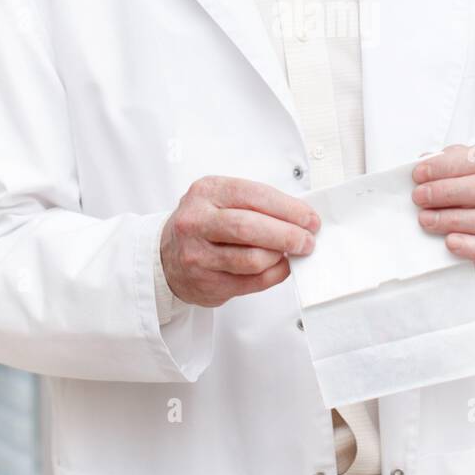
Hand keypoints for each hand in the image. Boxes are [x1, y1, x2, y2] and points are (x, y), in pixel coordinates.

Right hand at [160, 176, 319, 307]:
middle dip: (288, 234)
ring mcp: (198, 254)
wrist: (165, 256)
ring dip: (280, 256)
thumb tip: (300, 217)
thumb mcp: (220, 199)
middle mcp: (197, 221)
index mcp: (207, 192)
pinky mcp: (206, 282)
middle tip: (307, 240)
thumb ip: (256, 204)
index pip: (254, 196)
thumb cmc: (203, 224)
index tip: (309, 218)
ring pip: (252, 259)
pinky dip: (274, 274)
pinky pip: (251, 282)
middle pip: (251, 228)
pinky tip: (278, 266)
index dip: (288, 208)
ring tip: (290, 252)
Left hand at [411, 142, 474, 274]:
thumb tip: (424, 162)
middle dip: (450, 191)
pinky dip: (473, 247)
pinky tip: (451, 242)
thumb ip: (448, 163)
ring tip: (428, 220)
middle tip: (420, 197)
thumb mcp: (466, 172)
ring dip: (456, 219)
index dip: (450, 164)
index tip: (420, 173)